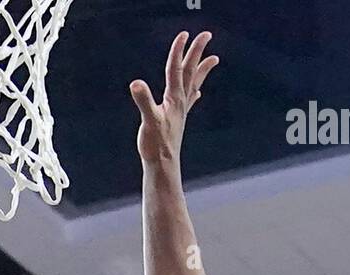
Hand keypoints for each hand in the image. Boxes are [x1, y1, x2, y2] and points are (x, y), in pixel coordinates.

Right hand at [130, 31, 218, 164]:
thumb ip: (144, 101)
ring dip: (202, 69)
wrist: (163, 167)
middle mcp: (180, 102)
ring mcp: (181, 111)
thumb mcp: (148, 121)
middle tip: (206, 34)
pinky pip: (189, 101)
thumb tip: (136, 83)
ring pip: (194, 84)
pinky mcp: (178, 121)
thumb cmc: (156, 145)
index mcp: (173, 99)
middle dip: (197, 52)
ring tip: (213, 58)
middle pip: (190, 71)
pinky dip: (195, 93)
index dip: (178, 51)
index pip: (175, 69)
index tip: (184, 33)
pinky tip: (198, 93)